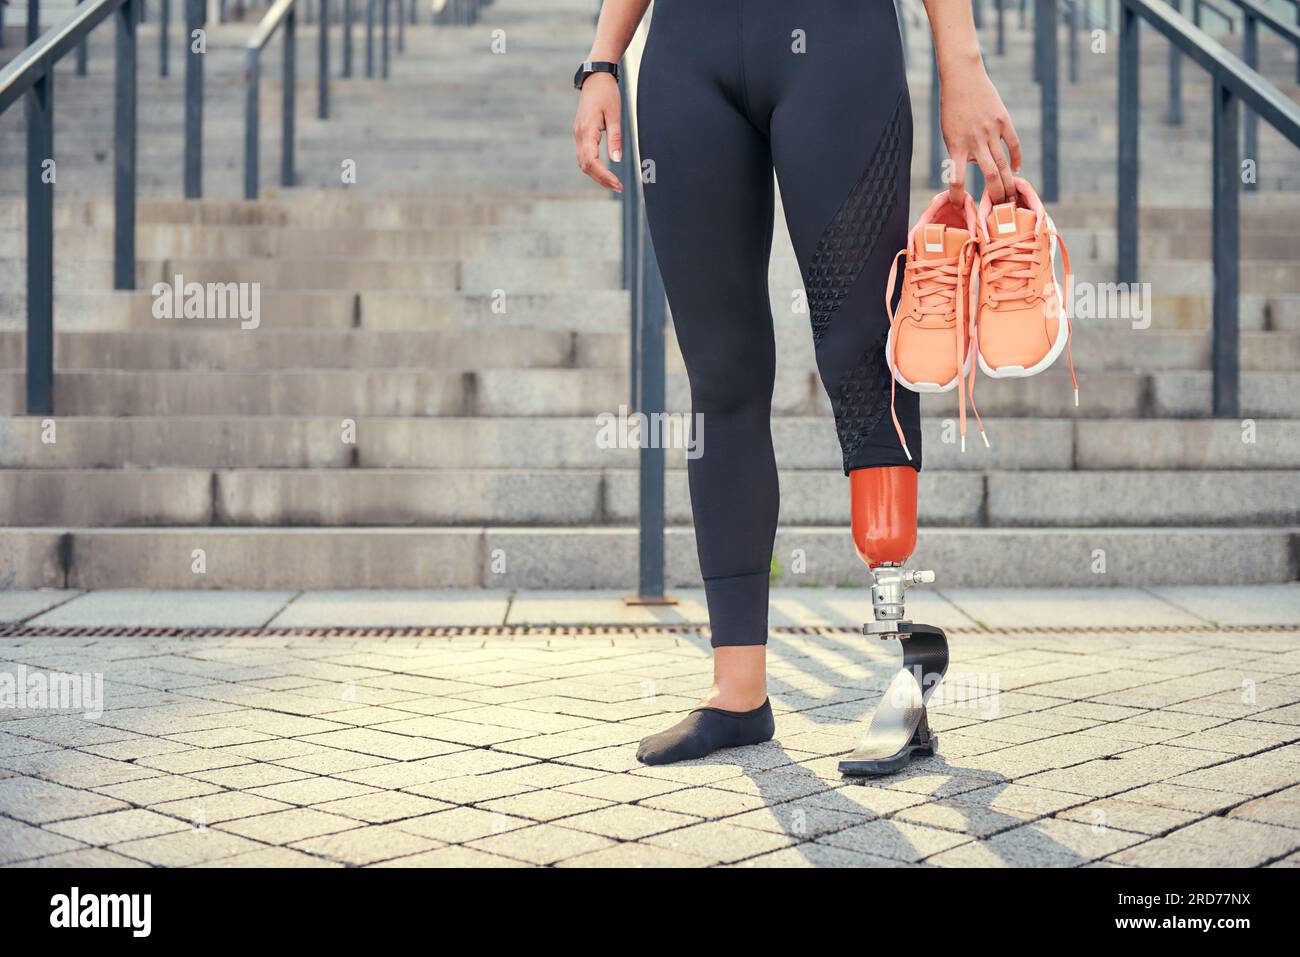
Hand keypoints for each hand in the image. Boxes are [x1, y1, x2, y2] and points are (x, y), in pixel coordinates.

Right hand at [572, 73, 622, 191]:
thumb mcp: (615, 114)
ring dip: (596, 174)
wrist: (595, 78)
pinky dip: (593, 166)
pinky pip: (584, 155)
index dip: (603, 175)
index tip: (617, 183)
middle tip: (618, 187)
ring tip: (613, 182)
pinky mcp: (580, 133)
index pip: (591, 161)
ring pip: (583, 162)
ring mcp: (578, 134)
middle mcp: (579, 135)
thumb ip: (615, 138)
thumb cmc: (606, 93)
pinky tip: (604, 170)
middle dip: (601, 179)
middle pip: (585, 166)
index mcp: (587, 130)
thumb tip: (616, 160)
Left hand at [939, 63, 1021, 205]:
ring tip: (1011, 197)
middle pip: (990, 176)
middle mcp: (975, 141)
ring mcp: (991, 131)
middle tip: (999, 210)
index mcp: (956, 146)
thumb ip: (962, 152)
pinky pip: (1013, 144)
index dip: (958, 196)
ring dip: (1008, 183)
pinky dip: (1016, 159)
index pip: (957, 179)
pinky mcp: (1003, 121)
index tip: (960, 206)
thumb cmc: (952, 108)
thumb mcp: (949, 133)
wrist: (962, 78)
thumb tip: (978, 168)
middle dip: (996, 195)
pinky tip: (1016, 170)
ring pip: (1003, 164)